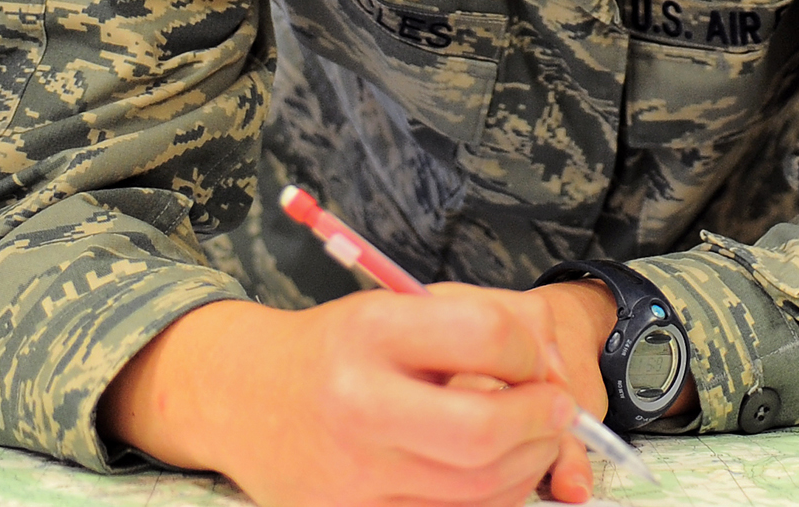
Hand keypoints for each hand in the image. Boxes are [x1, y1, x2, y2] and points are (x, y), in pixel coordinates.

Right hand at [103, 285, 589, 506]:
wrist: (242, 398)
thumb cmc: (334, 351)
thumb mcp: (390, 310)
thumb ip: (475, 324)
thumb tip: (555, 369)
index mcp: (370, 332)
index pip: (487, 336)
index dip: (531, 352)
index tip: (537, 362)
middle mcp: (356, 404)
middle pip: (485, 429)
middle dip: (542, 420)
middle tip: (556, 409)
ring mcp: (352, 473)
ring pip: (478, 489)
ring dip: (527, 464)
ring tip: (531, 440)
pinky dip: (489, 498)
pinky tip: (491, 474)